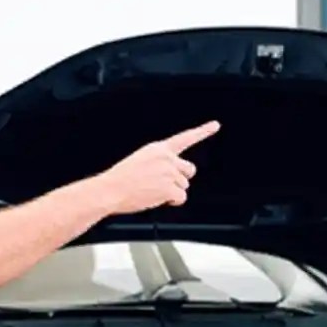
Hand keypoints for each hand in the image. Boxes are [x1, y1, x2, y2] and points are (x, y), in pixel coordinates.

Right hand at [97, 121, 220, 214]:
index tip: (215, 125)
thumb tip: (175, 173)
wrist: (111, 190)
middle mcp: (167, 158)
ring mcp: (169, 173)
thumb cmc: (121, 178)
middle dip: (180, 178)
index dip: (202, 131)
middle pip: (189, 170)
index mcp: (158, 148)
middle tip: (164, 183)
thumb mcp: (141, 160)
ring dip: (172, 191)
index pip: (185, 138)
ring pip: (184, 186)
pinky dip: (172, 201)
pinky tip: (158, 198)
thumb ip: (161, 162)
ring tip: (153, 191)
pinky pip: (181, 198)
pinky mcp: (170, 188)